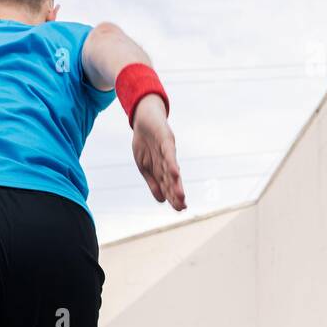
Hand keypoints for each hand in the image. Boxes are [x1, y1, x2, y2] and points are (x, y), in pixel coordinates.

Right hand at [132, 95, 186, 210]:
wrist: (143, 117)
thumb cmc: (145, 143)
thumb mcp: (144, 166)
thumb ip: (153, 182)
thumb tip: (161, 200)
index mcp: (160, 169)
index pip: (168, 185)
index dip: (173, 197)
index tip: (179, 209)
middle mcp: (166, 161)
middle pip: (171, 180)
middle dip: (176, 194)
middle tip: (182, 207)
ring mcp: (166, 151)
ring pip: (171, 169)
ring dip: (176, 183)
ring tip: (181, 196)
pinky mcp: (165, 139)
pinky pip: (169, 153)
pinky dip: (171, 164)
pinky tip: (175, 174)